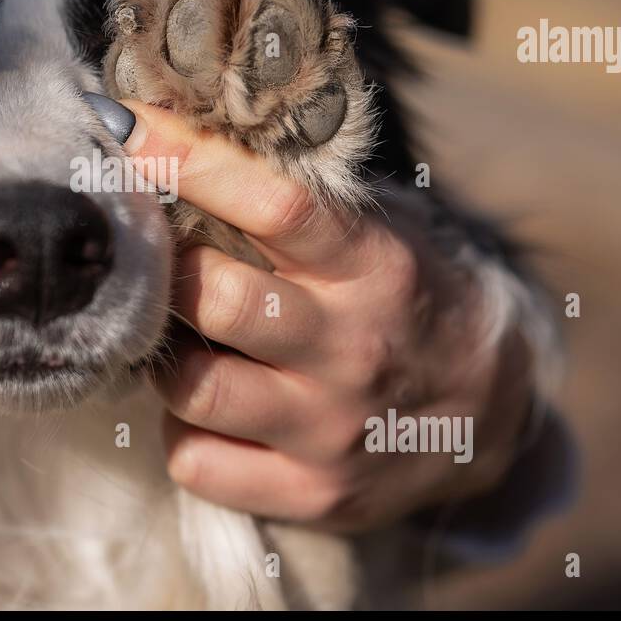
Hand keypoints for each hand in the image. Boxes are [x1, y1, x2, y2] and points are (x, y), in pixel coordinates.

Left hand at [122, 101, 533, 530]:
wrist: (492, 412)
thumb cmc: (409, 297)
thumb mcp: (383, 232)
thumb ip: (299, 199)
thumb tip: (178, 142)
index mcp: (376, 267)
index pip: (275, 205)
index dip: (189, 160)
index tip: (127, 127)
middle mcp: (354, 349)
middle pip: (218, 299)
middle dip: (165, 269)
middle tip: (151, 258)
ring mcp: (332, 429)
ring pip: (194, 387)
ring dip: (164, 354)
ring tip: (179, 337)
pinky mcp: (313, 493)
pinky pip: (197, 461)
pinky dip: (182, 429)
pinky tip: (207, 408)